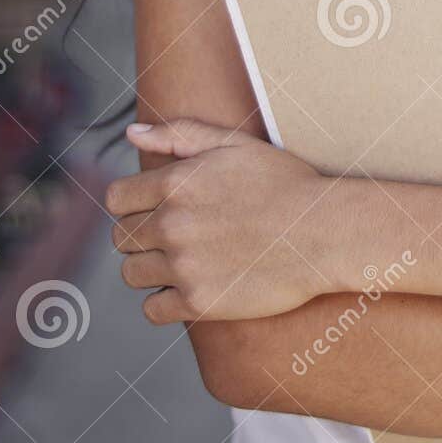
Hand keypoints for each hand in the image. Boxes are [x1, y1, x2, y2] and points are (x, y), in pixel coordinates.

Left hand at [106, 117, 346, 324]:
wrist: (325, 232)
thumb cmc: (286, 183)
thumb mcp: (235, 144)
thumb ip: (179, 134)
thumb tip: (131, 133)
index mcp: (174, 183)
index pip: (116, 199)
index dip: (132, 204)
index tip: (154, 209)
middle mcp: (171, 224)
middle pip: (122, 237)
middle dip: (142, 235)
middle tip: (177, 236)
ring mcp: (183, 266)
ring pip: (132, 274)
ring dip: (151, 268)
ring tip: (184, 261)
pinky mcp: (198, 302)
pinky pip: (152, 309)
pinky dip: (164, 302)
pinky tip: (190, 288)